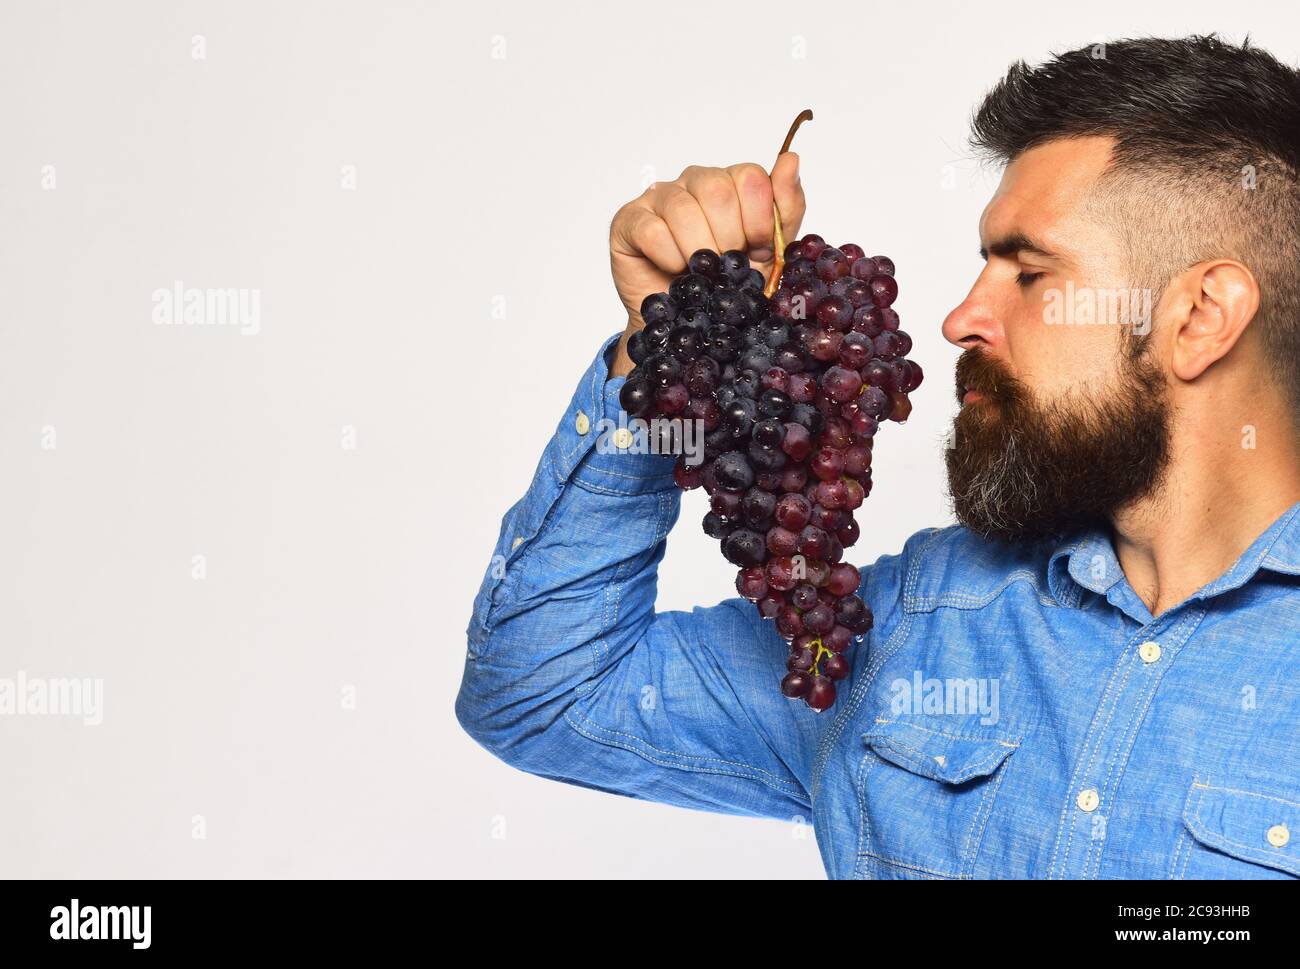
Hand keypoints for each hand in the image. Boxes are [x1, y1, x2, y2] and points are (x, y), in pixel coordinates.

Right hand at [607, 155, 805, 376]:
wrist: (690, 325)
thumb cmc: (726, 286)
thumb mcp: (770, 252)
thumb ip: (786, 207)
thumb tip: (791, 159)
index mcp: (730, 183)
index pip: (749, 177)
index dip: (759, 220)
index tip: (758, 250)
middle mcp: (693, 182)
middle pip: (717, 189)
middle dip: (730, 238)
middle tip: (727, 265)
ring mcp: (658, 198)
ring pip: (683, 209)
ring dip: (698, 251)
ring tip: (701, 273)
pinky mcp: (629, 221)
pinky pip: (651, 229)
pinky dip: (668, 256)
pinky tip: (674, 270)